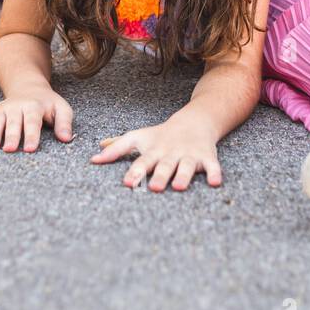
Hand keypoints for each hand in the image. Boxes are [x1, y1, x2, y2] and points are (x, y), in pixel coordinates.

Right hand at [0, 88, 73, 152]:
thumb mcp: (61, 109)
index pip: (33, 121)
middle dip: (12, 136)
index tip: (31, 149)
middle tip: (10, 150)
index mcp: (34, 106)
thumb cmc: (48, 104)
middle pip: (14, 123)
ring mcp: (3, 109)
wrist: (29, 88)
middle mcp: (17, 107)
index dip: (32, 135)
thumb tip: (66, 138)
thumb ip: (64, 123)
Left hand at [89, 115, 222, 190]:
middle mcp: (170, 153)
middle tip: (154, 188)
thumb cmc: (161, 135)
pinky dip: (214, 173)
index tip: (128, 183)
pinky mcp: (207, 157)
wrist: (194, 121)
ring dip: (183, 175)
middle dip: (160, 175)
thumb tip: (94, 158)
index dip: (135, 172)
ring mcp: (189, 154)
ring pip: (186, 166)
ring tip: (179, 186)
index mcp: (153, 150)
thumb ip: (118, 148)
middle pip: (164, 165)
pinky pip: (212, 166)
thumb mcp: (139, 138)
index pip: (142, 161)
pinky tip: (215, 182)